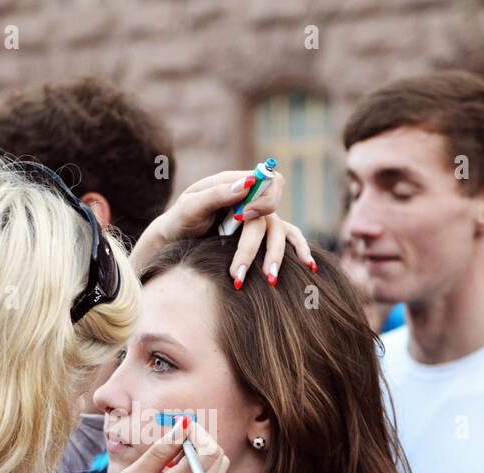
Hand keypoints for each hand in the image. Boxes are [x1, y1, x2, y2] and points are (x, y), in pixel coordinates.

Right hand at [97, 416, 229, 472]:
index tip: (179, 428)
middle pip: (218, 456)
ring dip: (201, 456)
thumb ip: (156, 454)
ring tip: (171, 461)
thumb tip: (180, 428)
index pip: (207, 449)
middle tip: (176, 441)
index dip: (197, 432)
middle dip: (201, 441)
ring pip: (218, 469)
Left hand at [131, 170, 313, 284]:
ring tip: (270, 280)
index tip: (243, 217)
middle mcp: (251, 200)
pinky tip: (309, 267)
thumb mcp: (190, 206)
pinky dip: (299, 250)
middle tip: (239, 270)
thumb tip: (247, 183)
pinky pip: (287, 239)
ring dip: (276, 256)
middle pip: (271, 215)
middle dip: (260, 244)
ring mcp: (258, 219)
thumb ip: (217, 194)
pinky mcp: (261, 237)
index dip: (261, 199)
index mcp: (236, 184)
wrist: (174, 242)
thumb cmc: (180, 221)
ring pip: (279, 232)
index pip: (266, 181)